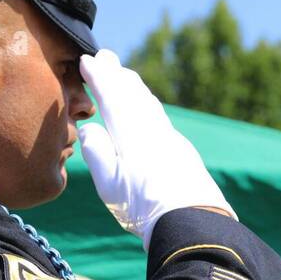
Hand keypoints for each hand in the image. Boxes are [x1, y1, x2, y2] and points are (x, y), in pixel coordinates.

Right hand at [78, 49, 235, 249]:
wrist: (192, 222)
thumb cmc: (145, 207)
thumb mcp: (110, 184)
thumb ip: (96, 152)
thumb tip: (90, 129)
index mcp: (130, 134)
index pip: (111, 96)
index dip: (99, 77)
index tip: (88, 61)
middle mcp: (152, 130)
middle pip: (133, 94)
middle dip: (118, 74)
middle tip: (106, 56)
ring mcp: (170, 139)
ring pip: (150, 104)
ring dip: (136, 87)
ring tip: (125, 76)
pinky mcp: (183, 151)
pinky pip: (160, 117)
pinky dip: (150, 104)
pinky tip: (150, 109)